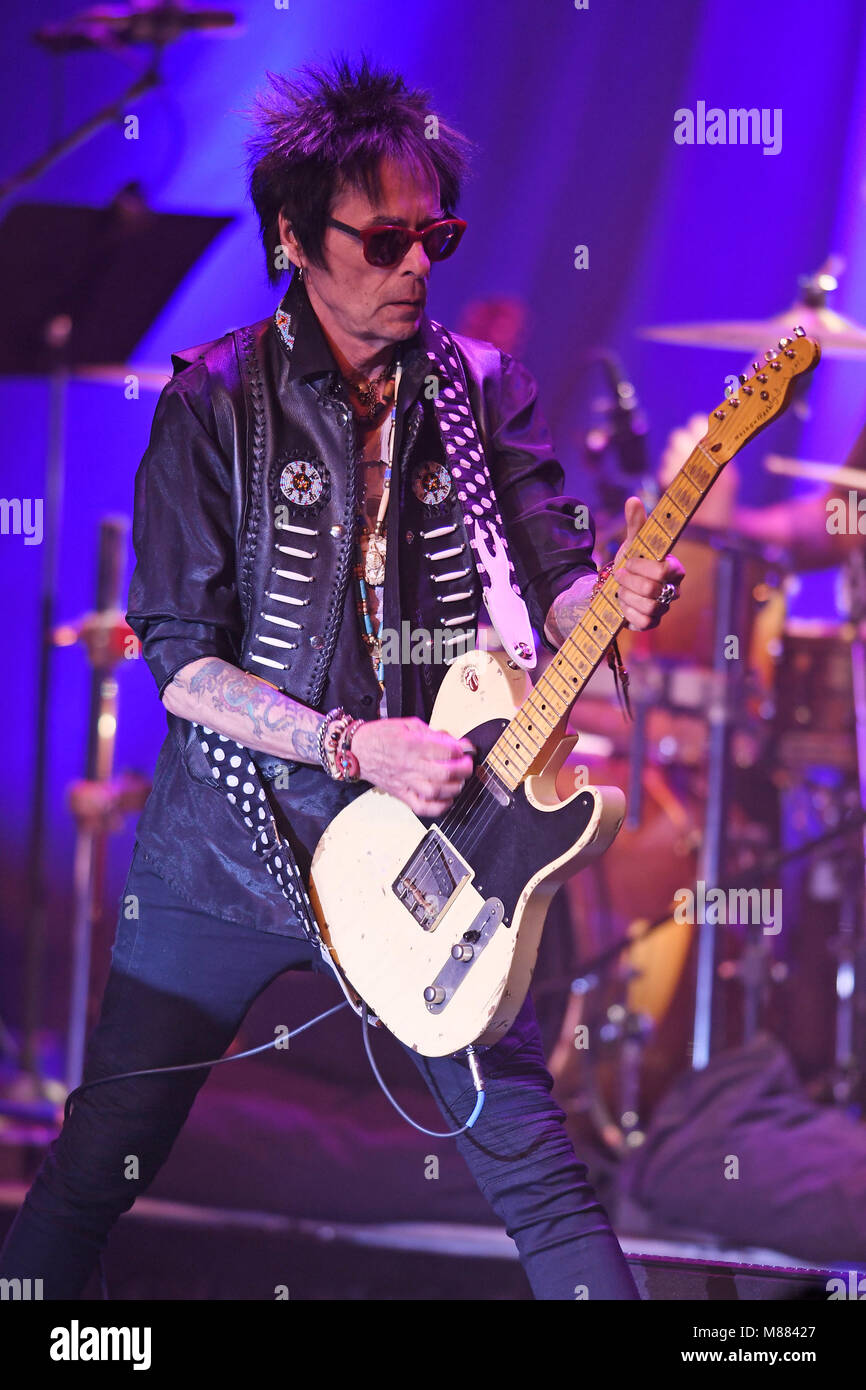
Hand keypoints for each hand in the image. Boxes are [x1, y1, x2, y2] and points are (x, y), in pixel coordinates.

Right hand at [352, 717, 474, 816]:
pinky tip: (447, 799)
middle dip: (463, 769)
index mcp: (412, 744)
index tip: (466, 748)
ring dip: (454, 787)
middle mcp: (410, 765)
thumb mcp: (408, 724)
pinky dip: (439, 807)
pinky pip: (422, 807)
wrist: (357, 751)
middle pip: (445, 773)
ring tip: (458, 780)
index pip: (446, 750)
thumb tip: (455, 742)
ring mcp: (406, 782)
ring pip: (436, 792)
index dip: (462, 750)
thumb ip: (433, 734)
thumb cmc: (381, 736)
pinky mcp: (402, 794)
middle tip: (467, 765)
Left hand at [613, 497, 684, 630]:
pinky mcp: (653, 622)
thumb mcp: (632, 543)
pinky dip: (627, 612)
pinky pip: (642, 622)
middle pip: (652, 589)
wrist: (617, 586)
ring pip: (647, 606)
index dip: (641, 567)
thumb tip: (633, 500)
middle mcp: (674, 589)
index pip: (664, 570)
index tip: (627, 562)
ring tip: (620, 590)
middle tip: (618, 576)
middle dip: (628, 582)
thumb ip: (635, 523)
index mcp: (674, 568)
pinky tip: (622, 604)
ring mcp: (665, 607)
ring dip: (626, 596)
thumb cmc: (631, 561)